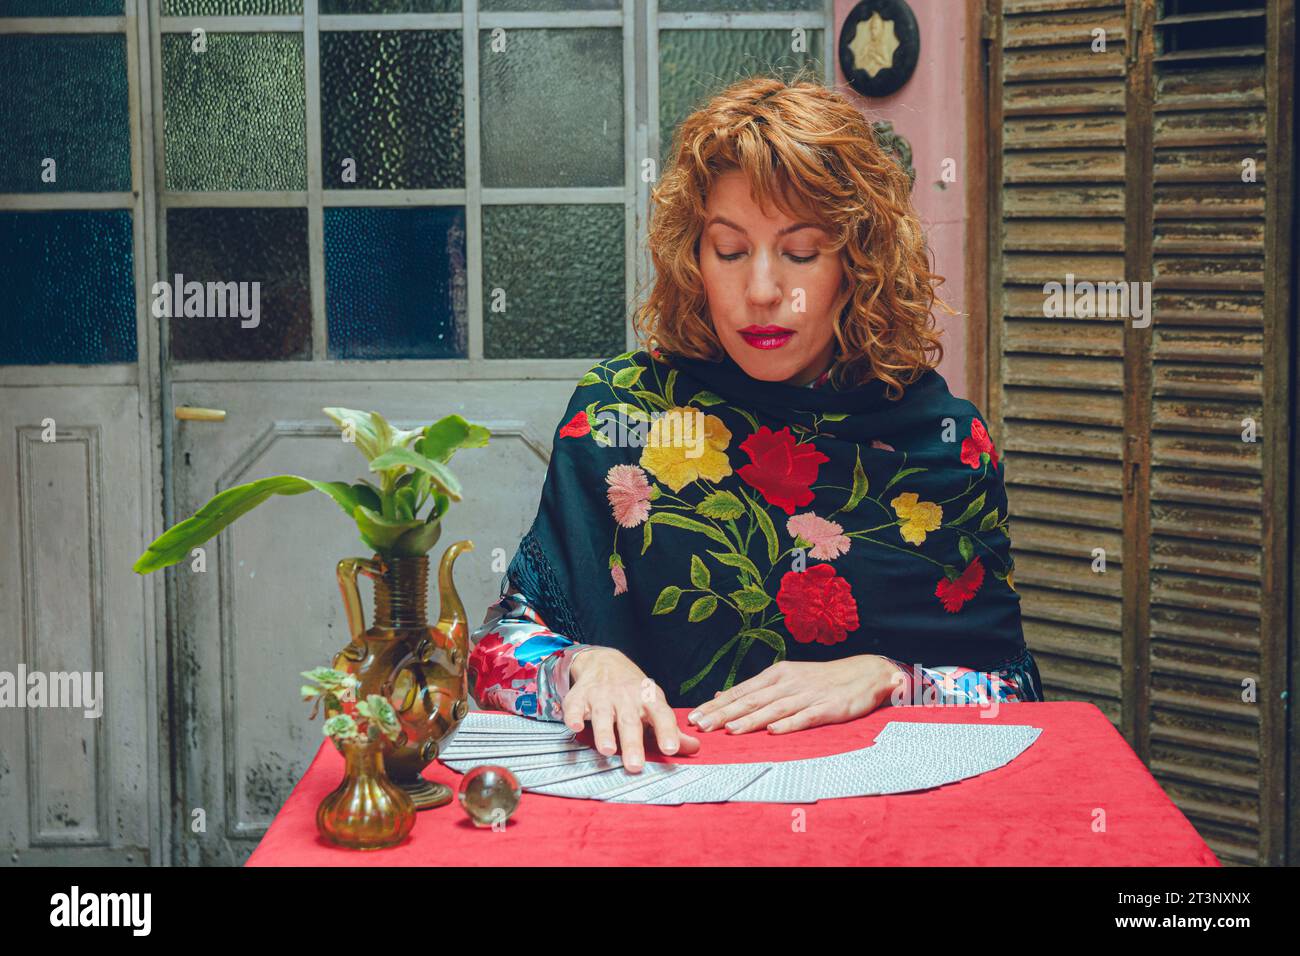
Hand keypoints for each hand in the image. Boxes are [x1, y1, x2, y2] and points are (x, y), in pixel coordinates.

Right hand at [563, 646, 700, 772]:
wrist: (604, 661)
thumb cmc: (634, 691)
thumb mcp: (654, 705)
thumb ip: (670, 729)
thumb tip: (694, 749)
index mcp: (648, 699)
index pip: (661, 715)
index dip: (667, 731)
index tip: (671, 750)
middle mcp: (625, 696)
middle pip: (629, 721)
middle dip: (632, 743)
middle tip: (635, 766)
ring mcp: (601, 695)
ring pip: (603, 715)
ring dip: (604, 732)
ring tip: (607, 750)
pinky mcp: (580, 696)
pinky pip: (574, 706)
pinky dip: (572, 716)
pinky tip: (573, 727)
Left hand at [685, 655, 903, 734]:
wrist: (863, 674)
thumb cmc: (819, 680)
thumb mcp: (784, 678)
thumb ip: (754, 690)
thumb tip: (720, 696)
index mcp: (776, 675)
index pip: (740, 691)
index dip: (716, 704)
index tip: (693, 716)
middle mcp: (787, 683)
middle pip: (751, 700)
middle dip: (724, 713)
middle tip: (700, 725)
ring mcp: (806, 695)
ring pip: (773, 709)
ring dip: (750, 720)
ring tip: (729, 731)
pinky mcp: (826, 708)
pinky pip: (804, 717)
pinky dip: (788, 724)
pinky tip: (773, 731)